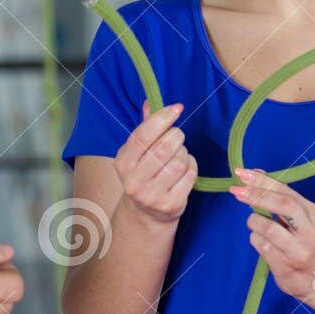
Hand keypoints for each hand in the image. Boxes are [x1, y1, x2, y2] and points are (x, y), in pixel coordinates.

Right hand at [113, 102, 196, 224]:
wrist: (148, 212)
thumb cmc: (145, 173)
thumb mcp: (139, 152)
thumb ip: (145, 127)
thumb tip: (149, 101)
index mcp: (123, 162)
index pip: (143, 135)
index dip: (161, 119)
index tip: (177, 108)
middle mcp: (133, 181)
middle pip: (164, 148)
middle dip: (176, 137)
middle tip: (177, 137)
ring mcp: (151, 195)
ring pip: (179, 162)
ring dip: (184, 153)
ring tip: (179, 156)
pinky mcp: (170, 205)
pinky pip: (190, 175)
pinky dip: (192, 166)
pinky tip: (185, 169)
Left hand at [229, 169, 314, 301]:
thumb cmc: (310, 244)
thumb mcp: (305, 220)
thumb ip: (283, 199)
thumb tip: (255, 175)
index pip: (287, 192)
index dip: (263, 181)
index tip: (242, 174)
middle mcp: (310, 232)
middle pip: (283, 205)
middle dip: (257, 195)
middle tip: (237, 192)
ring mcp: (299, 252)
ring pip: (268, 227)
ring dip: (254, 222)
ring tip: (254, 223)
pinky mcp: (286, 268)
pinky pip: (262, 247)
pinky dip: (255, 239)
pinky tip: (259, 239)